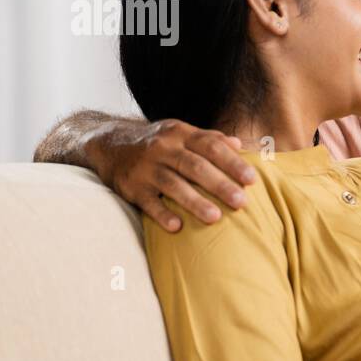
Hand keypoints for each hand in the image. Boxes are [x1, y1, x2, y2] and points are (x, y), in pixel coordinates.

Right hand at [87, 119, 257, 231]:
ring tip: (215, 218)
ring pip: (173, 184)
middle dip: (220, 184)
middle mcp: (163, 148)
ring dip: (195, 202)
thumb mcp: (180, 132)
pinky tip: (176, 227)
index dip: (233, 162)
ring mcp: (145, 167)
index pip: (211, 146)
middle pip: (195, 166)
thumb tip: (240, 144)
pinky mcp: (130, 186)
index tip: (252, 179)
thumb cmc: (157, 142)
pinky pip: (147, 201)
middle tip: (242, 202)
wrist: (108, 142)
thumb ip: (210, 138)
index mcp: (181, 134)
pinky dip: (161, 214)